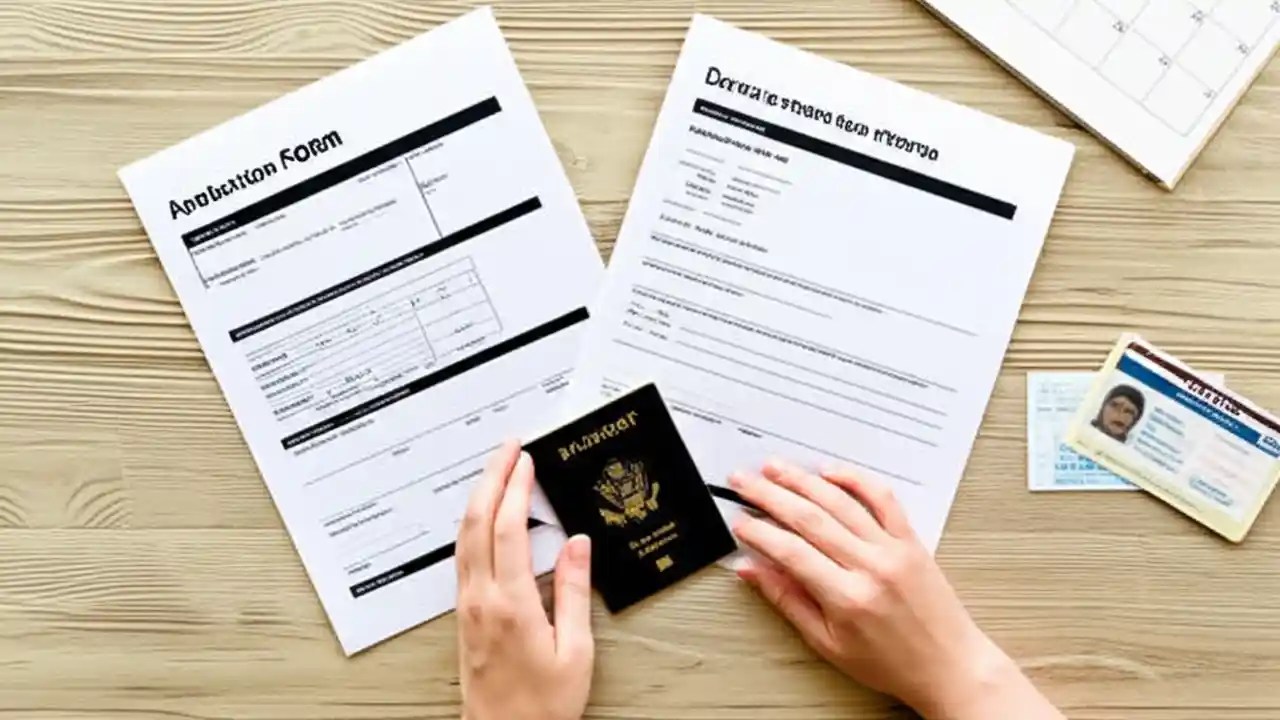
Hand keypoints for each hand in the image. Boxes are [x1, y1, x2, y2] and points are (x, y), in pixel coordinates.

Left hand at [456, 440, 594, 719]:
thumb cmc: (542, 706)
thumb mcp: (576, 650)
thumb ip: (574, 591)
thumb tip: (576, 544)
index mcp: (512, 604)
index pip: (509, 528)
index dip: (516, 488)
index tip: (527, 460)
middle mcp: (482, 599)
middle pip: (478, 521)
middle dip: (491, 477)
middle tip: (508, 448)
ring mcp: (469, 606)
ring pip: (465, 536)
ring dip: (479, 497)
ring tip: (495, 471)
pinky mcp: (465, 615)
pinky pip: (464, 555)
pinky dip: (475, 524)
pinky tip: (485, 517)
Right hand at [730, 460, 1062, 719]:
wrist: (950, 667)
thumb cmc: (891, 663)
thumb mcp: (828, 644)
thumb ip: (788, 601)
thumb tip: (753, 571)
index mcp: (848, 598)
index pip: (791, 552)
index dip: (760, 533)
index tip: (740, 522)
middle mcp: (871, 567)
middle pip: (810, 518)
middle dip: (770, 495)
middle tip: (744, 481)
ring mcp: (894, 549)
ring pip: (841, 502)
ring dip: (803, 480)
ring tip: (776, 467)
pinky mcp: (911, 540)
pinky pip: (883, 498)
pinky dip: (856, 479)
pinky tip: (831, 470)